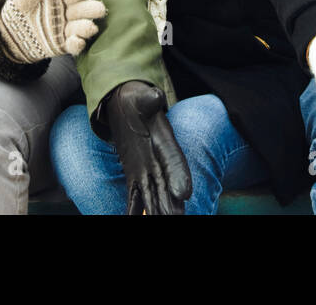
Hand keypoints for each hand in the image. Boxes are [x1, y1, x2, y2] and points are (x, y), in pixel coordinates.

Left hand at [0, 0, 106, 62]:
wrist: (6, 38)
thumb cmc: (15, 15)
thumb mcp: (19, 0)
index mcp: (57, 0)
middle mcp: (64, 14)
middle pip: (81, 10)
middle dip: (91, 9)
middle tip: (100, 9)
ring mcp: (64, 31)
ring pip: (80, 28)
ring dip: (86, 27)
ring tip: (90, 27)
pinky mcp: (60, 46)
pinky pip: (72, 46)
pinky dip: (77, 44)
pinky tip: (76, 41)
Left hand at [101, 81, 191, 213]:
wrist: (132, 106)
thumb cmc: (139, 101)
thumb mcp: (143, 98)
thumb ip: (150, 100)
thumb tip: (155, 96)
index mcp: (165, 142)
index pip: (175, 163)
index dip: (180, 178)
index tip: (184, 194)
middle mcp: (159, 160)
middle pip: (167, 186)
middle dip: (170, 205)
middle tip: (175, 217)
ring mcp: (147, 171)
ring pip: (153, 196)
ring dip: (156, 210)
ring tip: (160, 220)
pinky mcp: (134, 176)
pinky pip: (135, 196)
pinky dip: (134, 210)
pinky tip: (131, 219)